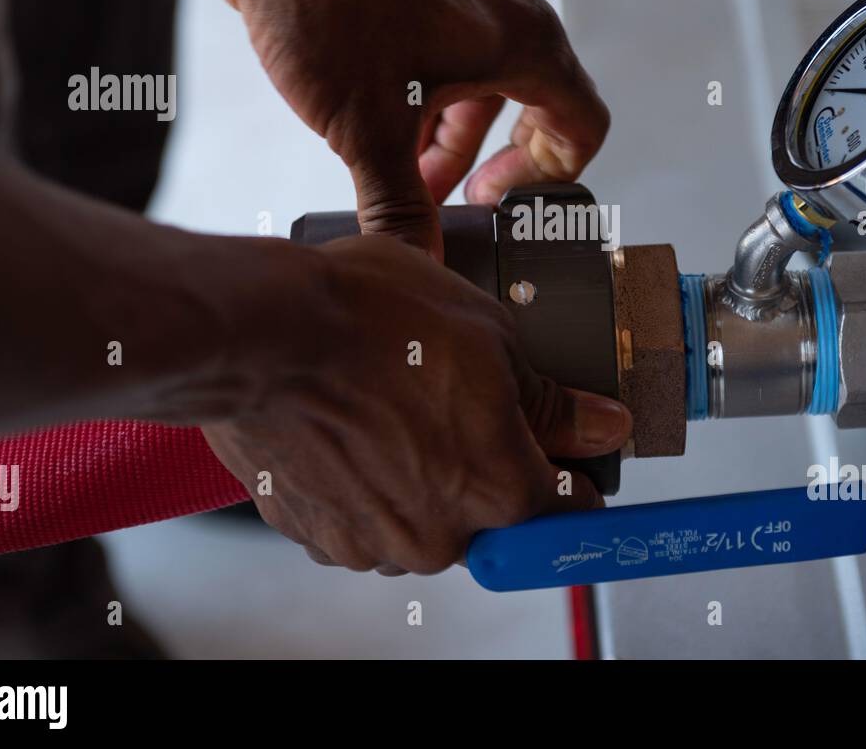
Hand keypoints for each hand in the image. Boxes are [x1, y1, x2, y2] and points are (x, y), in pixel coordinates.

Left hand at [196, 0, 611, 255]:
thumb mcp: (369, 128)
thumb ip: (400, 207)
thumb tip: (420, 262)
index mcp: (523, 43)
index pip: (583, 126)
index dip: (548, 181)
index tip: (497, 203)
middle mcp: (506, 13)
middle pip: (525, 111)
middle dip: (480, 166)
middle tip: (443, 202)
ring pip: (476, 85)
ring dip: (442, 137)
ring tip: (393, 174)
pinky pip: (442, 55)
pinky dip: (419, 98)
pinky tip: (369, 125)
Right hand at [201, 234, 631, 573]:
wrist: (262, 332)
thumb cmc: (370, 323)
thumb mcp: (491, 339)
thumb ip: (554, 403)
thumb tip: (603, 426)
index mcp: (498, 491)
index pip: (568, 513)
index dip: (569, 474)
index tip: (561, 455)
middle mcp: (438, 536)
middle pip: (489, 518)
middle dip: (483, 468)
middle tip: (455, 403)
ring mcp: (371, 543)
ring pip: (421, 520)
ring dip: (419, 478)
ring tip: (395, 408)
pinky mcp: (315, 535)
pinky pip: (361, 519)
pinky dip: (364, 485)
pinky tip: (354, 428)